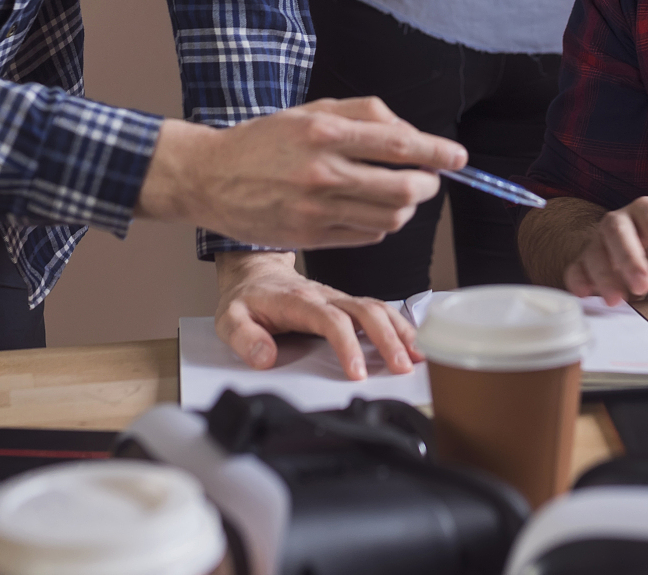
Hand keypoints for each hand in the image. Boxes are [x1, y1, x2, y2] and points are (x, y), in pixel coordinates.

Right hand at [136, 96, 464, 247]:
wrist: (210, 177)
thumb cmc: (265, 139)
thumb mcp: (312, 109)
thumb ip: (365, 114)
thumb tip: (410, 133)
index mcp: (324, 132)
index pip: (398, 144)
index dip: (436, 152)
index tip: (458, 157)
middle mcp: (322, 172)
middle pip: (402, 188)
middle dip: (428, 184)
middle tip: (430, 178)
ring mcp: (315, 209)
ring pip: (389, 217)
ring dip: (407, 207)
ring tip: (401, 193)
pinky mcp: (309, 237)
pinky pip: (366, 235)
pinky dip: (381, 224)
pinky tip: (371, 210)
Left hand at [214, 252, 419, 379]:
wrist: (253, 273)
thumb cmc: (246, 298)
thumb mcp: (230, 318)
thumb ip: (245, 338)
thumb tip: (265, 358)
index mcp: (299, 301)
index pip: (331, 320)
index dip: (347, 346)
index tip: (356, 374)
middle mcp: (325, 296)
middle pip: (365, 311)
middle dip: (387, 339)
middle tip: (401, 367)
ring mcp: (338, 298)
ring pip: (377, 307)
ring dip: (400, 331)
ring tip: (418, 356)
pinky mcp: (345, 302)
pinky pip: (378, 308)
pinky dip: (398, 324)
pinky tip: (412, 341)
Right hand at [562, 196, 647, 304]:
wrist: (634, 242)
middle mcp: (619, 221)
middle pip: (617, 231)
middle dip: (630, 259)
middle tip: (644, 286)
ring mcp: (597, 240)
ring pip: (594, 251)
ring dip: (605, 276)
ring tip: (618, 299)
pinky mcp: (582, 261)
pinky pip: (574, 268)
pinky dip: (578, 281)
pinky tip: (586, 295)